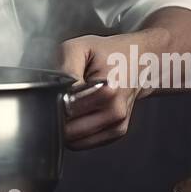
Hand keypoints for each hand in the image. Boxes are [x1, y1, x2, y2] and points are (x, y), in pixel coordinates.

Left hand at [58, 33, 142, 150]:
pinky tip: (81, 111)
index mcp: (107, 89)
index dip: (52, 101)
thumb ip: (64, 69)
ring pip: (74, 140)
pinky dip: (76, 132)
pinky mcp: (116, 132)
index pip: (65, 109)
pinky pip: (84, 142)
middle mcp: (115, 110)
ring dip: (66, 126)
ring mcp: (117, 124)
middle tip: (60, 96)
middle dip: (57, 115)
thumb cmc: (107, 53)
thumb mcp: (79, 48)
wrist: (138, 61)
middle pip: (68, 129)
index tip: (54, 91)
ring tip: (72, 102)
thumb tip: (54, 91)